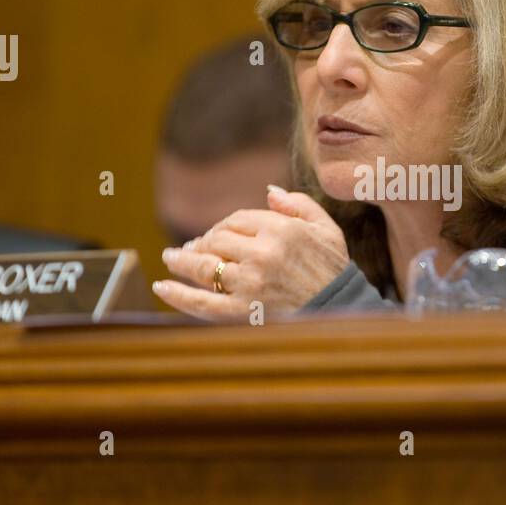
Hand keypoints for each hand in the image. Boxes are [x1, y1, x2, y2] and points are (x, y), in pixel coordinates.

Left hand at [153, 185, 350, 321]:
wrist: (342, 312)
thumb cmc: (335, 270)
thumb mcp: (326, 229)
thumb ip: (299, 205)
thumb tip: (268, 191)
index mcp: (281, 229)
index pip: (237, 220)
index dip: (223, 226)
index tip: (214, 234)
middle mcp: (263, 253)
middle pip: (218, 240)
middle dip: (202, 242)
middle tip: (190, 248)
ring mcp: (251, 283)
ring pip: (205, 266)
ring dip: (183, 262)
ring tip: (171, 259)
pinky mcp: (243, 311)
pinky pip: (202, 302)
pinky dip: (178, 295)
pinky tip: (162, 287)